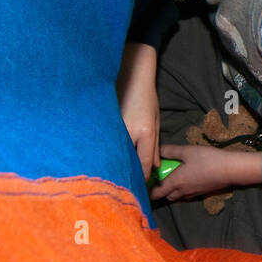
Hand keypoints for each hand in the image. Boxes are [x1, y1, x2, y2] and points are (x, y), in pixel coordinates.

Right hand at [116, 44, 159, 179]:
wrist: (131, 76)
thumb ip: (155, 144)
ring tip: (119, 174)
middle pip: (129, 161)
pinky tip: (109, 157)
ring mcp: (115, 128)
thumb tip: (156, 165)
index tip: (143, 185)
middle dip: (130, 173)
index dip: (144, 176)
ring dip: (119, 163)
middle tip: (131, 185)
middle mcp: (129, 132)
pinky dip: (110, 151)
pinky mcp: (105, 125)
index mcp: (145, 132)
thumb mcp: (156, 120)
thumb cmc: (146, 97)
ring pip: (116, 153)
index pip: (144, 162)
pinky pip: (108, 143)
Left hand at [151, 144, 259, 202]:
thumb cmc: (207, 159)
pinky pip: (187, 196)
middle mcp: (182, 191)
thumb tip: (156, 150)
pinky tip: (185, 182)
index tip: (142, 187)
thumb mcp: (187, 151)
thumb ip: (170, 150)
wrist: (229, 170)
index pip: (156, 192)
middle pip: (165, 197)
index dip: (148, 192)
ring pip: (176, 197)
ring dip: (170, 192)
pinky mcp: (201, 193)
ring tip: (169, 182)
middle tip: (155, 182)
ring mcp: (192, 194)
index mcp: (175, 182)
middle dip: (159, 192)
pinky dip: (182, 192)